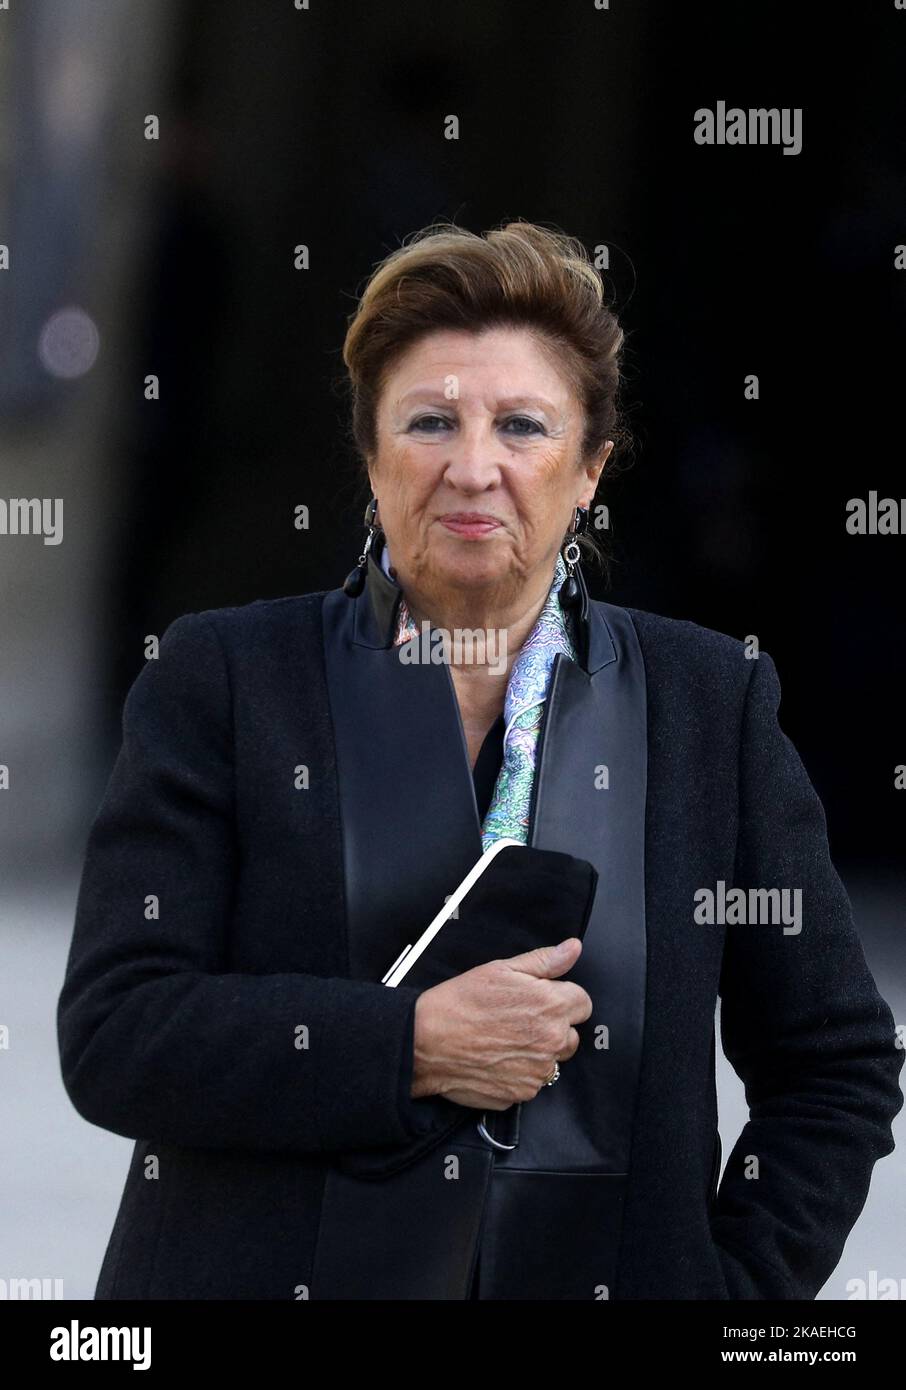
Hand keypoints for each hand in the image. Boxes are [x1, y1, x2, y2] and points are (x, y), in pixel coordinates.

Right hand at [410, 938, 591, 1109]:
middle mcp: (550, 1041)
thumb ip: (544, 961)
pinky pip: (531, 1083)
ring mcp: (537, 1072)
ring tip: (504, 1040)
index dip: (563, 999)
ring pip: (551, 1061)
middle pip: (570, 1035)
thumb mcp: (502, 969)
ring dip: (537, 1053)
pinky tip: (496, 1059)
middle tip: (518, 1020)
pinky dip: (519, 1074)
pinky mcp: (522, 1094)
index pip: (583, 1004)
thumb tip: (572, 949)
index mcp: (551, 1006)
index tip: (543, 1000)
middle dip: (552, 1027)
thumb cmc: (460, 1003)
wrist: (427, 1042)